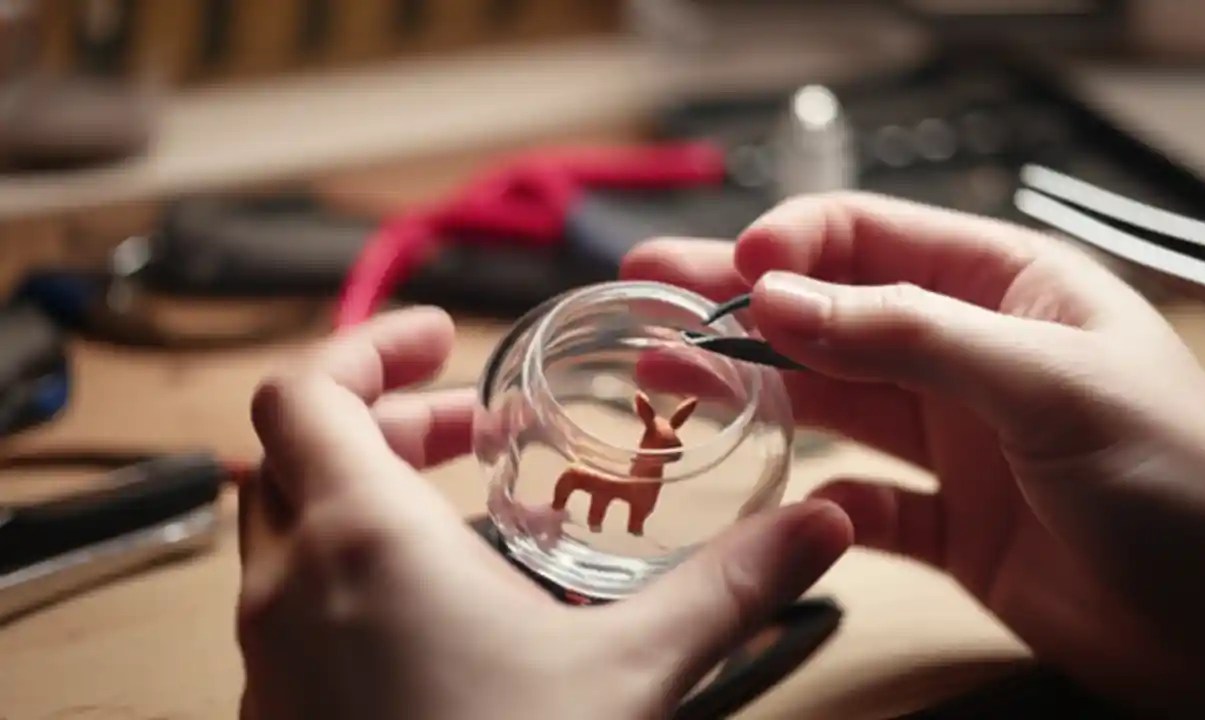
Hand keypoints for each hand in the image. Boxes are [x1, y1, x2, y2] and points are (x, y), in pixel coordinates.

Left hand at [236, 307, 851, 719]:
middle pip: (300, 447)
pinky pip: (289, 597)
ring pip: (287, 522)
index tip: (440, 337)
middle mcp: (288, 586)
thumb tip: (816, 525)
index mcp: (361, 542)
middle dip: (390, 414)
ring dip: (361, 485)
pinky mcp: (279, 704)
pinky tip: (430, 603)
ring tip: (456, 499)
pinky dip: (344, 561)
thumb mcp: (633, 672)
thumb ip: (729, 588)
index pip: (306, 389)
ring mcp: (268, 652)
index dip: (368, 343)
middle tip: (471, 420)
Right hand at [622, 193, 1204, 715]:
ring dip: (754, 387)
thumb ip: (907, 335)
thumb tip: (779, 295)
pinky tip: (787, 504)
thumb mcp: (1046, 383)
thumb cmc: (1187, 483)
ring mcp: (958, 441)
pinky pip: (861, 501)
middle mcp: (971, 356)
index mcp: (1007, 289)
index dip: (794, 243)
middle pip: (831, 313)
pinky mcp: (952, 525)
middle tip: (650, 294)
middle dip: (739, 302)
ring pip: (833, 401)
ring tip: (669, 374)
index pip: (874, 236)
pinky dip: (818, 503)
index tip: (730, 269)